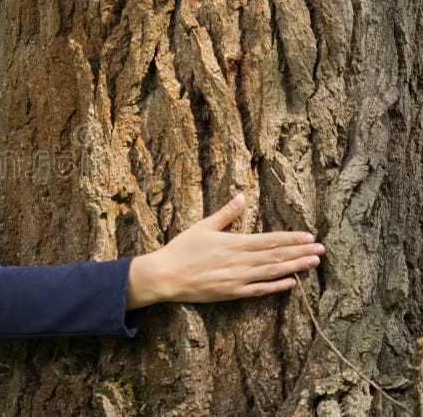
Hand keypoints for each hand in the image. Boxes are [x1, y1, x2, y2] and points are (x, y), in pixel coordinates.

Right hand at [126, 193, 324, 308]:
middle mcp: (239, 261)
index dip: (291, 238)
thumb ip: (225, 213)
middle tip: (322, 249)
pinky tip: (292, 284)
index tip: (309, 236)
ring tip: (314, 263)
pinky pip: (259, 290)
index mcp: (233, 243)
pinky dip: (276, 287)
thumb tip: (241, 196)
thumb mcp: (202, 226)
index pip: (269, 239)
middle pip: (276, 255)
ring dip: (295, 267)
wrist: (166, 276)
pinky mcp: (232, 293)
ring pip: (272, 272)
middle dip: (300, 252)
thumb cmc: (182, 249)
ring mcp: (237, 279)